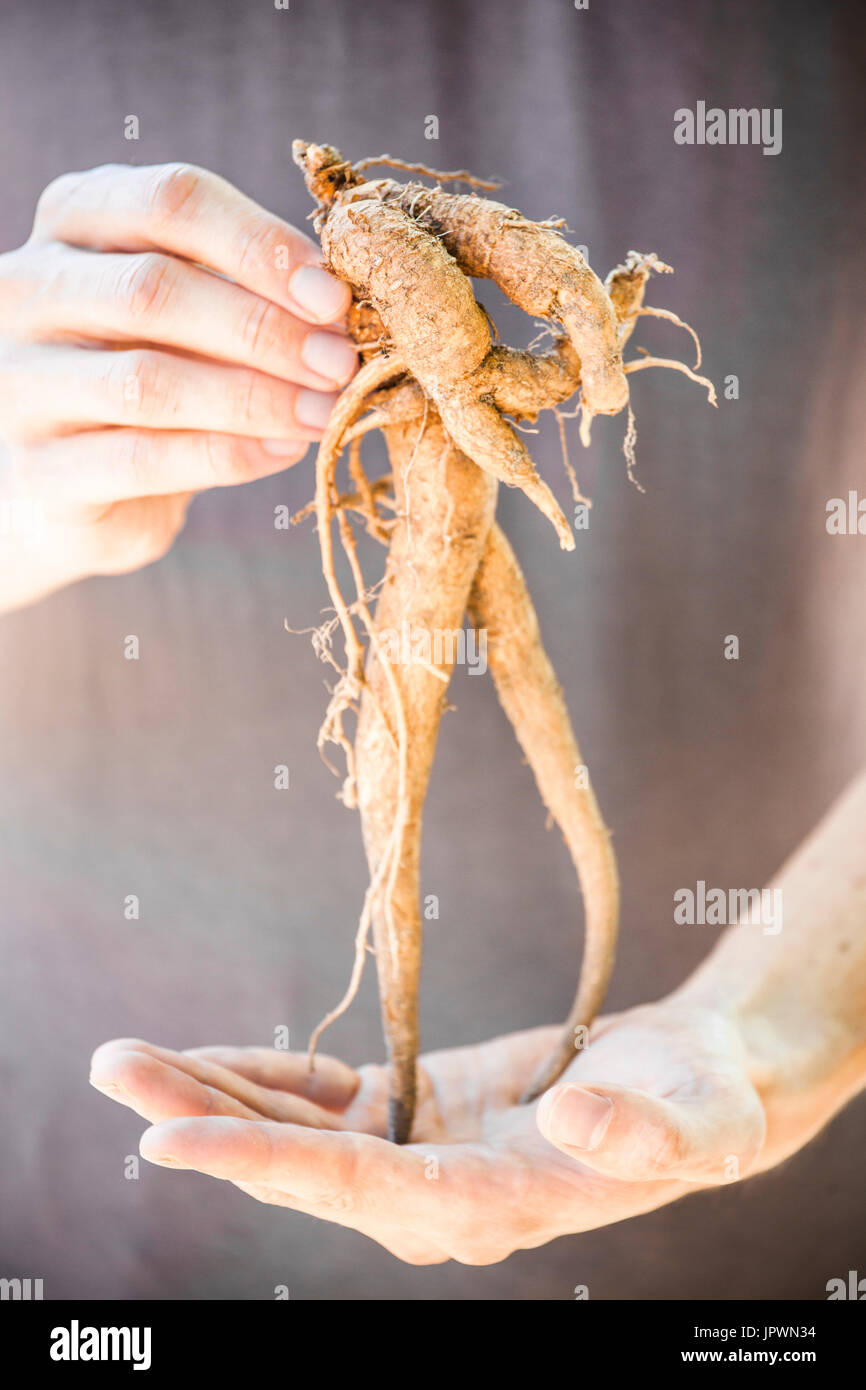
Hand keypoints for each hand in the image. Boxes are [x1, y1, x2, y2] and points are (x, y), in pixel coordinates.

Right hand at [0, 162, 356, 607]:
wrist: (74, 486)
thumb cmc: (152, 373)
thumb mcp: (191, 312)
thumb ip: (246, 292)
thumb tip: (338, 306)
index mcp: (75, 220)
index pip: (170, 201)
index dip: (262, 245)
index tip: (335, 296)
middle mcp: (30, 289)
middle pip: (154, 289)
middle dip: (265, 328)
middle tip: (341, 362)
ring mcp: (22, 380)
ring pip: (147, 381)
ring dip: (254, 396)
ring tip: (325, 411)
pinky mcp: (40, 469)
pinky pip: (144, 460)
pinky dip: (227, 455)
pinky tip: (283, 451)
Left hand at [90, 998, 766, 1265]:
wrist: (692, 1088)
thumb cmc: (703, 1103)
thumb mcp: (695, 1112)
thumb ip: (643, 1128)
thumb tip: (572, 1116)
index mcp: (490, 1204)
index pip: (357, 1190)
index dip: (263, 1166)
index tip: (168, 1145)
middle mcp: (435, 1195)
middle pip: (298, 1164)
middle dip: (202, 1121)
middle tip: (114, 1068)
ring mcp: (418, 1157)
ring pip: (296, 1133)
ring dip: (215, 1094)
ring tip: (131, 1058)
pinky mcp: (417, 1114)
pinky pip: (324, 1103)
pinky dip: (268, 1079)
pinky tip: (212, 1062)